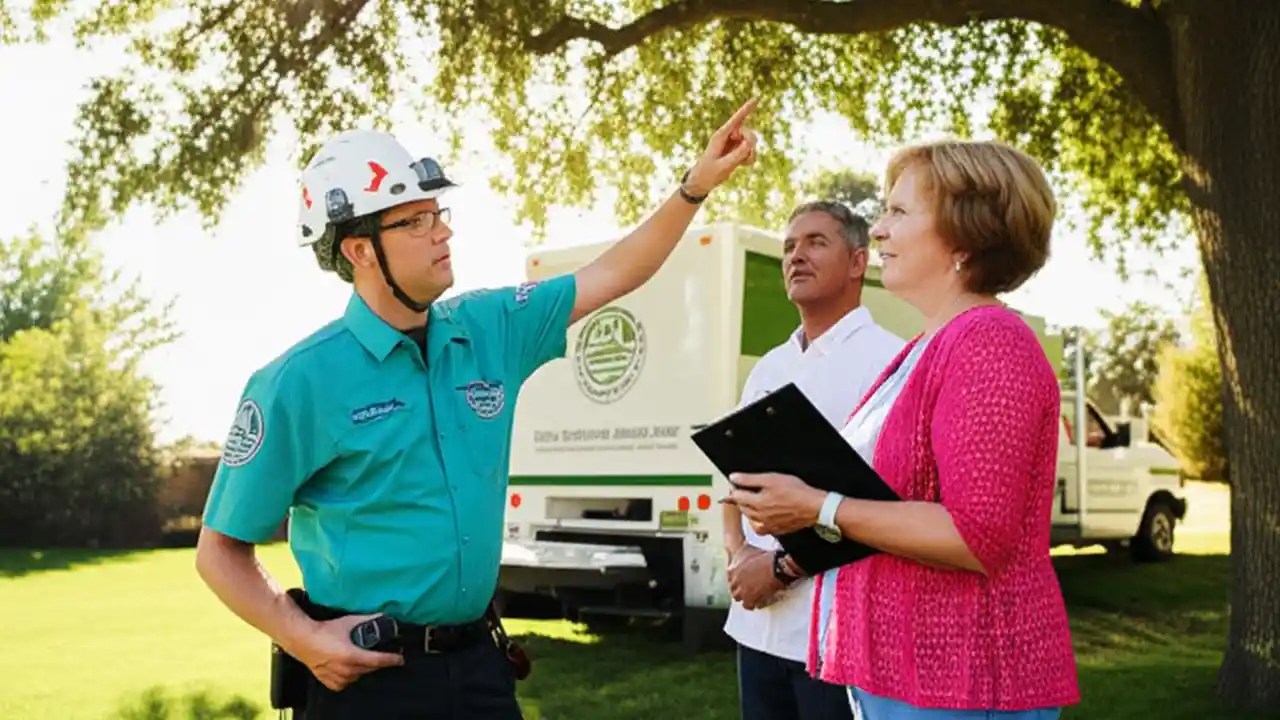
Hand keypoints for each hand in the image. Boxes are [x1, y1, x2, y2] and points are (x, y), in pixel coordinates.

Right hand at [290, 614, 404, 690]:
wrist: (303, 640)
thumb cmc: (324, 631)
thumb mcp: (348, 622)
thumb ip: (367, 620)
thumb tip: (383, 616)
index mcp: (352, 656)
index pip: (378, 661)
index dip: (392, 660)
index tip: (400, 659)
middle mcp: (346, 670)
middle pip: (370, 668)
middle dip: (377, 661)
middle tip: (380, 653)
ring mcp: (338, 678)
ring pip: (359, 676)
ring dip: (363, 668)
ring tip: (359, 656)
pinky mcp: (331, 682)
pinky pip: (347, 682)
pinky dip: (350, 675)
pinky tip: (348, 666)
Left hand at [684, 98, 759, 196]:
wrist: (701, 183)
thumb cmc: (707, 173)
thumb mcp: (722, 166)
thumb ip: (737, 155)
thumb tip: (750, 144)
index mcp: (720, 136)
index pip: (736, 120)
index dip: (746, 110)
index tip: (756, 99)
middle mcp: (728, 137)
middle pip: (747, 132)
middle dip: (750, 142)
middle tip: (747, 153)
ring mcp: (733, 144)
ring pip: (750, 142)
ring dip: (750, 153)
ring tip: (741, 163)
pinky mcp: (737, 152)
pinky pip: (750, 151)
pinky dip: (750, 158)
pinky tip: (742, 165)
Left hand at [726, 472, 826, 536]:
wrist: (814, 507)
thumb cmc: (795, 491)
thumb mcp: (770, 479)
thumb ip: (749, 479)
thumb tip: (733, 478)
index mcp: (756, 503)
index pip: (736, 496)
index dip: (735, 488)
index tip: (736, 483)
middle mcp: (759, 517)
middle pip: (742, 508)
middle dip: (741, 498)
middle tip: (744, 490)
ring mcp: (767, 526)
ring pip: (750, 518)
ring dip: (748, 509)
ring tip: (754, 501)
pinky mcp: (776, 530)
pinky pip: (761, 527)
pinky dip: (758, 520)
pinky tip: (764, 514)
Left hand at [727, 546, 782, 609]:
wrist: (776, 566)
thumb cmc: (764, 556)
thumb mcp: (746, 547)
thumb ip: (735, 540)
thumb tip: (730, 531)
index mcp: (731, 570)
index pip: (730, 577)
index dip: (739, 577)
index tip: (745, 577)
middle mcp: (733, 582)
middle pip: (734, 589)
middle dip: (741, 587)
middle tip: (751, 586)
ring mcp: (741, 592)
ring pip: (739, 597)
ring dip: (746, 596)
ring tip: (754, 592)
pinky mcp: (750, 600)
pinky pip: (749, 605)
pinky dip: (754, 603)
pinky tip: (760, 599)